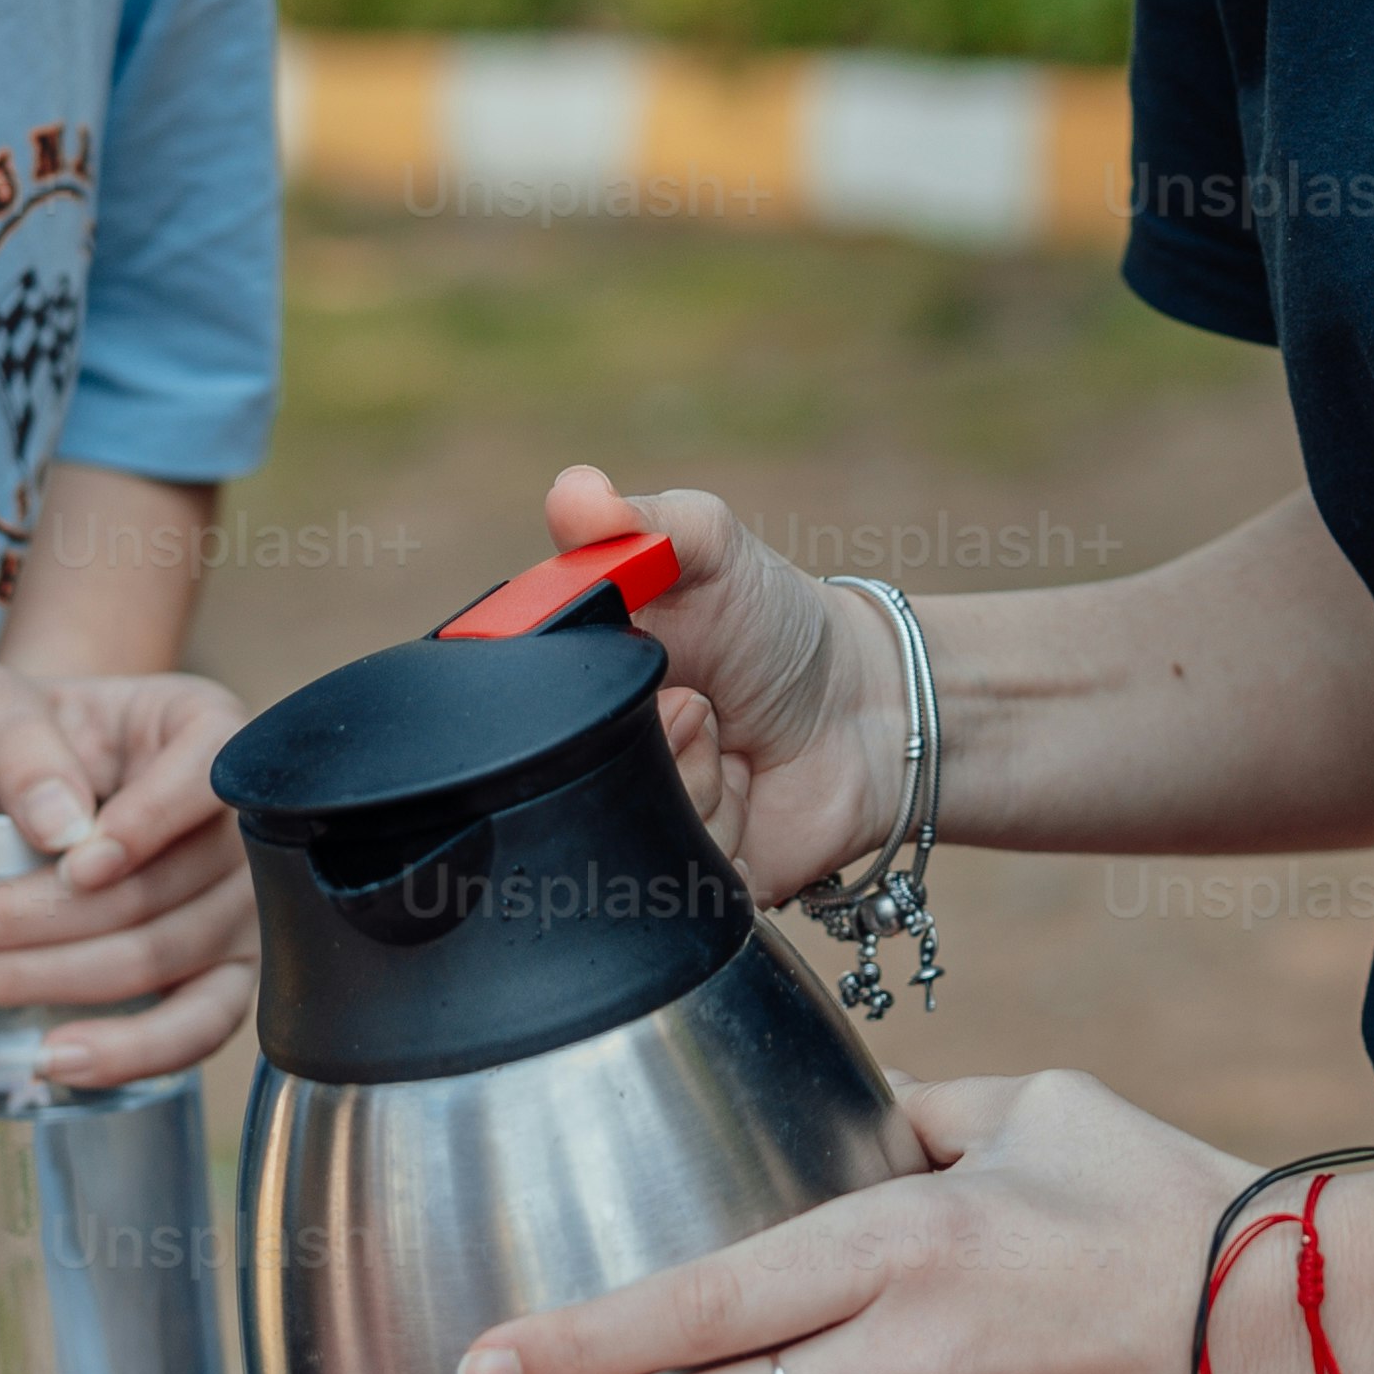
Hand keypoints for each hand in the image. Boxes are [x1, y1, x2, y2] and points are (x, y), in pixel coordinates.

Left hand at [0, 662, 254, 1087]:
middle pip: (161, 887)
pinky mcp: (218, 974)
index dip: (145, 828)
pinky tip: (54, 1058)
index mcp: (203, 730)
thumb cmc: (15, 739)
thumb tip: (61, 827)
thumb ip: (17, 740)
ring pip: (161, 960)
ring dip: (45, 981)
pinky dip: (131, 1051)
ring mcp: (238, 905)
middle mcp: (241, 823)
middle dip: (33, 922)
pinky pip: (199, 1027)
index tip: (70, 868)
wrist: (17, 790)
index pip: (205, 778)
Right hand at [539, 464, 897, 904]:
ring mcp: (632, 826)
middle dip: (643, 733)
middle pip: (559, 776)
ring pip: (618, 829)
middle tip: (695, 699)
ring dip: (689, 779)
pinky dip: (715, 834)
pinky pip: (668, 878)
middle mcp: (588, 762)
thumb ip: (641, 523)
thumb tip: (572, 489)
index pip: (505, 708)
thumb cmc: (776, 626)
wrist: (868, 713)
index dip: (551, 694)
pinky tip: (746, 794)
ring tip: (728, 742)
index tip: (621, 657)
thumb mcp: (709, 549)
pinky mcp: (679, 884)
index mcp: (570, 686)